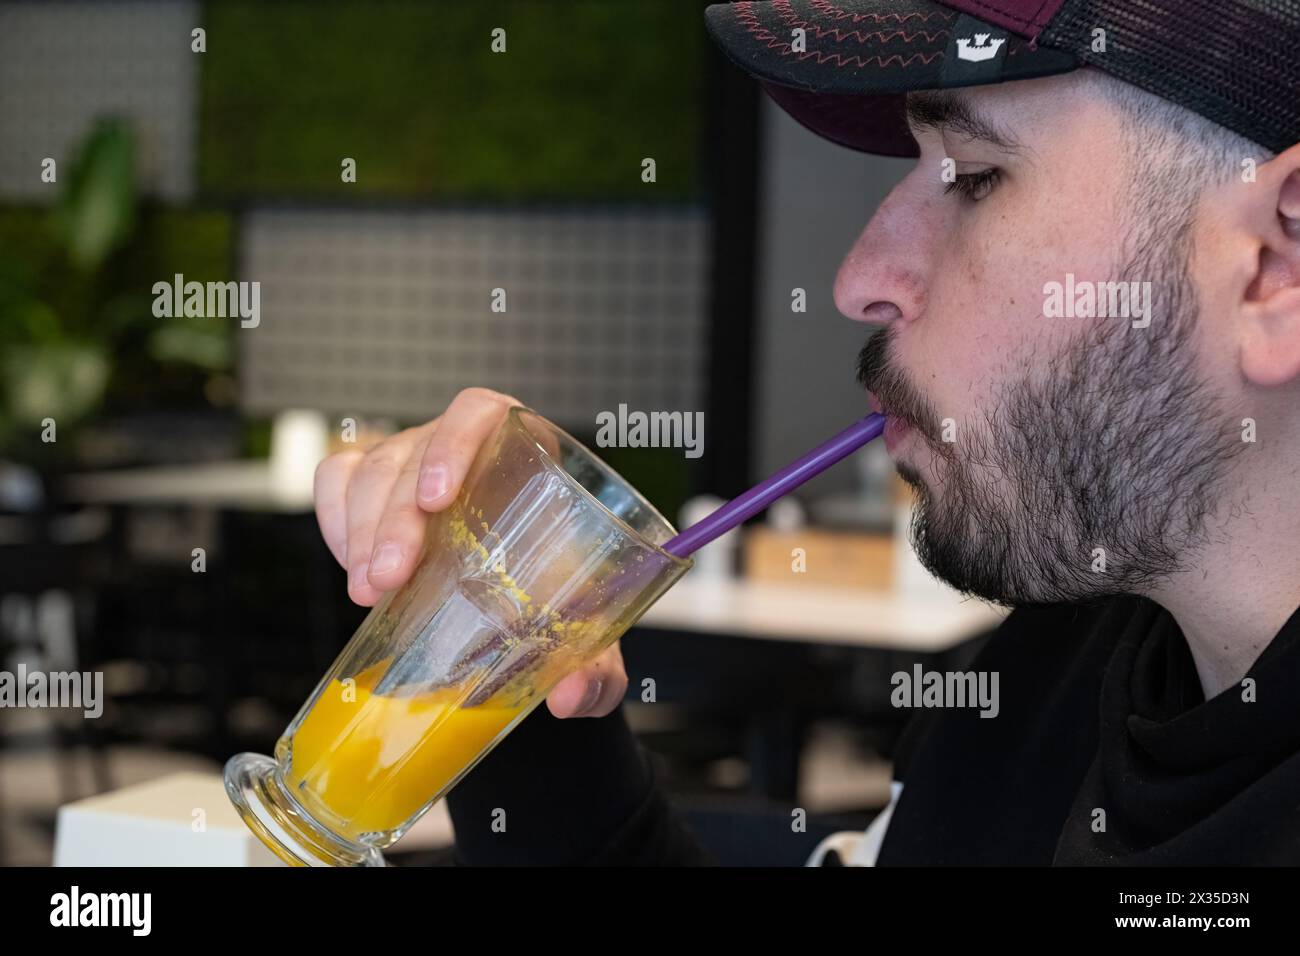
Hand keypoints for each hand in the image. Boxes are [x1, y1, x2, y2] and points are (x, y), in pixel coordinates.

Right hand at [312, 387, 627, 717]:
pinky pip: (336, 480)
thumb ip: (597, 668)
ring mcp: (411, 461)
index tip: (436, 500)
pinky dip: (333, 519)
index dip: (452, 443)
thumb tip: (570, 698)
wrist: (524, 608)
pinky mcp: (372, 486)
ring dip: (361, 530)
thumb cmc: (560, 597)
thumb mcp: (588, 633)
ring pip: (369, 470)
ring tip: (369, 593)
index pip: (479, 411)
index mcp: (522, 453)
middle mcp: (463, 449)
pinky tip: (352, 566)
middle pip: (413, 452)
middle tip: (388, 581)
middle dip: (393, 519)